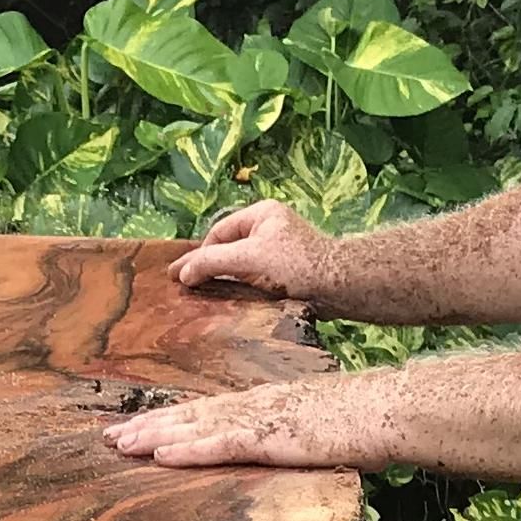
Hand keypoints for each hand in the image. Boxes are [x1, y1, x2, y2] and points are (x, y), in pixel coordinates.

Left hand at [103, 380, 363, 466]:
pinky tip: (161, 454)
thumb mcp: (313, 429)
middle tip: (108, 436)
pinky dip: (188, 449)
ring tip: (119, 444)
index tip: (138, 427)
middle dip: (147, 426)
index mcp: (260, 407)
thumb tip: (282, 452)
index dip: (168, 419)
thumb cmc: (357, 422)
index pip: (204, 413)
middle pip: (188, 416)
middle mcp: (250, 408)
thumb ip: (288, 439)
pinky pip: (219, 445)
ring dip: (155, 436)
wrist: (382, 409)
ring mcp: (256, 421)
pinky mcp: (267, 438)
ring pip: (194, 427)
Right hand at [173, 200, 335, 301]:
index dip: (199, 254)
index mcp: (262, 214)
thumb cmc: (297, 264)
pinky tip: (230, 306)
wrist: (339, 286)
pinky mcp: (286, 276)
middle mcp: (270, 230)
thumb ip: (213, 262)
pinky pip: (254, 282)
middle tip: (187, 289)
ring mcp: (279, 254)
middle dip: (210, 268)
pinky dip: (240, 293)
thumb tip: (182, 273)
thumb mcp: (249, 257)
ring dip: (224, 283)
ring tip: (203, 300)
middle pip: (229, 250)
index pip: (219, 232)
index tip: (181, 276)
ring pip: (241, 268)